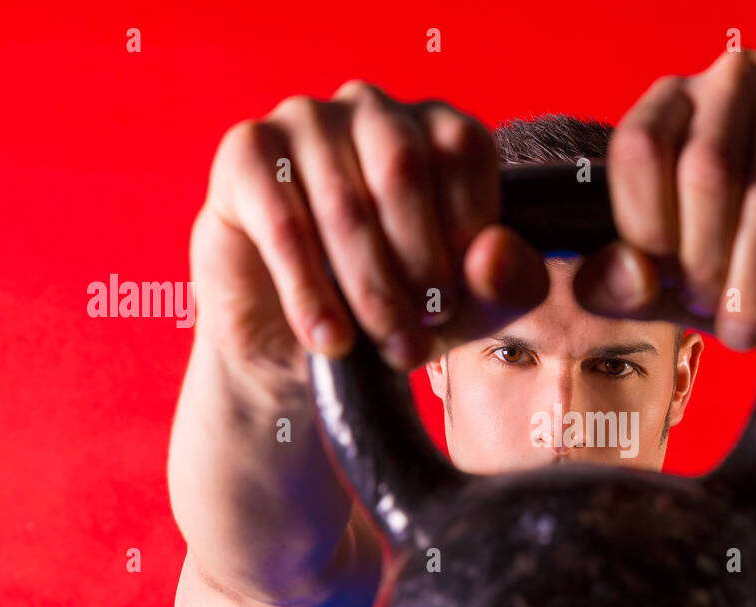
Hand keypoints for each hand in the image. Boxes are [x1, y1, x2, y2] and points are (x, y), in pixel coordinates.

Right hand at [190, 83, 550, 378]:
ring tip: (383, 348)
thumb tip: (493, 256)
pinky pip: (282, 220)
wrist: (309, 344)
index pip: (463, 154)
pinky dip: (309, 291)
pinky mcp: (248, 153)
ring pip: (343, 204)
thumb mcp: (472, 309)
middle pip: (402, 171)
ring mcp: (306, 120)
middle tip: (417, 339)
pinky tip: (329, 339)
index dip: (465, 238)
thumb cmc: (399, 309)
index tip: (456, 303)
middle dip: (415, 269)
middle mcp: (374, 108)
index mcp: (439, 127)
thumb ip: (507, 282)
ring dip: (369, 290)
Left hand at [574, 50, 755, 357]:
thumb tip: (622, 279)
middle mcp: (731, 78)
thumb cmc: (743, 269)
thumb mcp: (669, 286)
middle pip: (706, 169)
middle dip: (707, 264)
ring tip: (750, 332)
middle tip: (718, 324)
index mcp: (671, 102)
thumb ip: (624, 285)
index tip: (667, 291)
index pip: (641, 149)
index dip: (649, 232)